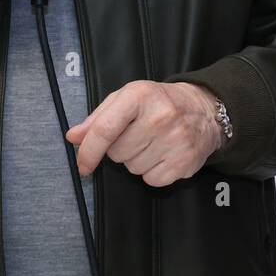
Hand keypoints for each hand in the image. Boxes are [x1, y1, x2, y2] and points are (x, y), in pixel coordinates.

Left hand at [65, 80, 222, 186]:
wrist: (203, 110)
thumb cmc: (157, 103)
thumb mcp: (127, 99)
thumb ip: (97, 118)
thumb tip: (73, 137)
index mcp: (140, 95)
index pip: (105, 129)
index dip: (88, 151)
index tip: (82, 165)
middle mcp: (160, 116)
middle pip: (117, 153)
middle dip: (120, 148)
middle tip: (136, 134)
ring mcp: (175, 140)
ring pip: (132, 168)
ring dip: (136, 160)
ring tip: (152, 142)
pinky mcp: (185, 162)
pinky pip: (151, 180)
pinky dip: (151, 172)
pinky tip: (162, 154)